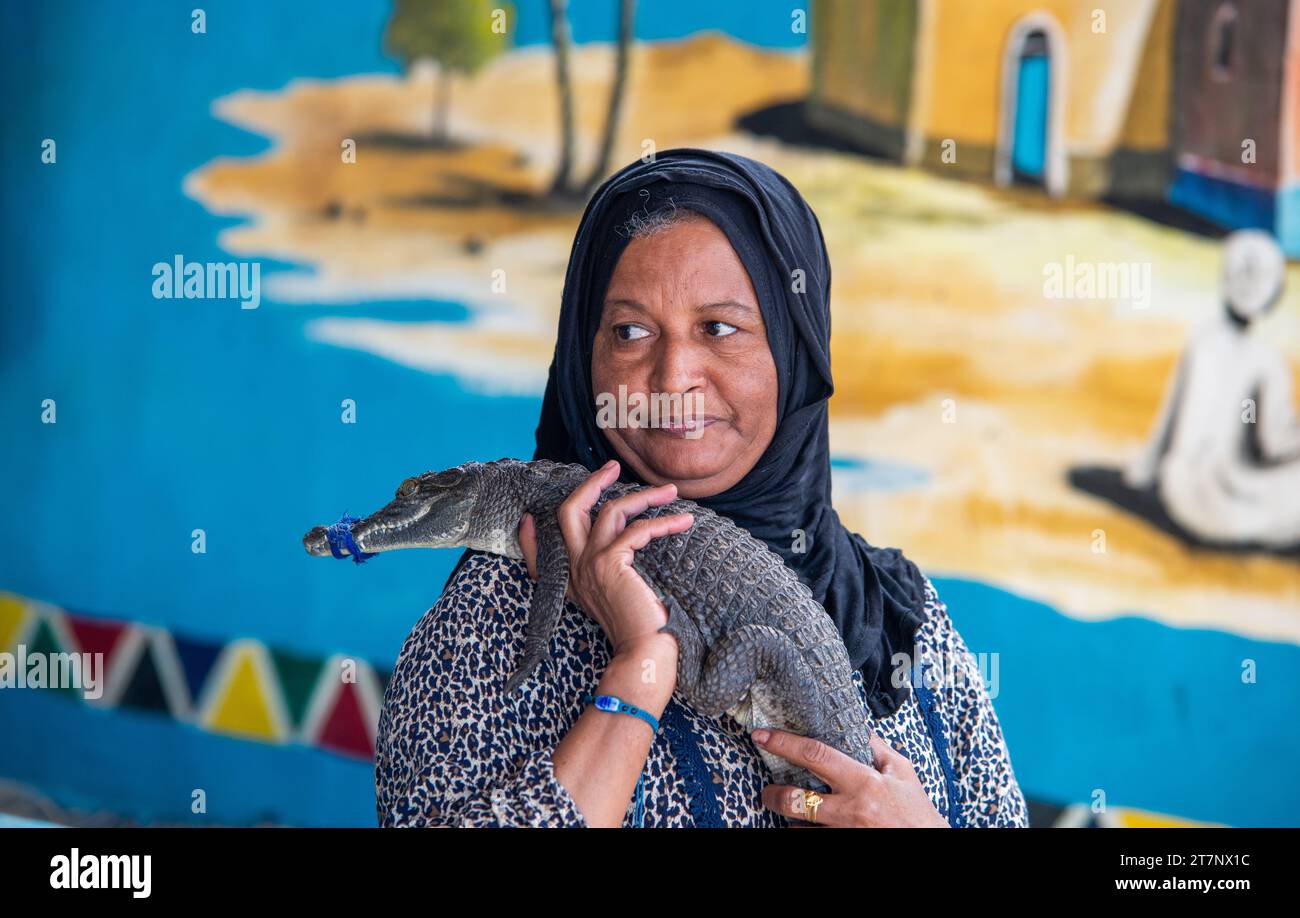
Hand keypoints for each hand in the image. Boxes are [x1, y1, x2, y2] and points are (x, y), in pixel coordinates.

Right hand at [518, 459, 693, 659]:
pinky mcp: (610, 563)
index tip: (528, 519)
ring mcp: (590, 564)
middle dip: (591, 483)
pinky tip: (683, 522)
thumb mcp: (617, 599)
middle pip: (570, 511)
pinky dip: (664, 522)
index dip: (528, 535)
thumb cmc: (637, 628)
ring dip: (643, 496)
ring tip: (669, 492)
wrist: (643, 653)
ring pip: (610, 511)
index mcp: (572, 580)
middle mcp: (575, 569)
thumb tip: (621, 551)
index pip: (536, 553)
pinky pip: (637, 529)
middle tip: (612, 467)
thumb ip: (611, 574)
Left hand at [753, 730, 949, 827]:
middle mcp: (851, 810)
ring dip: (788, 817)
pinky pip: (812, 840)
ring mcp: (844, 833)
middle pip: (795, 799)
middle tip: (767, 789)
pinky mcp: (843, 846)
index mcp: (864, 782)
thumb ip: (877, 749)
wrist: (929, 845)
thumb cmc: (917, 812)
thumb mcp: (902, 772)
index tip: (762, 736)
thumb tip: (856, 729)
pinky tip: (804, 826)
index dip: (784, 743)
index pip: (816, 755)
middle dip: (773, 794)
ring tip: (785, 808)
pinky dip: (804, 832)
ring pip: (799, 826)